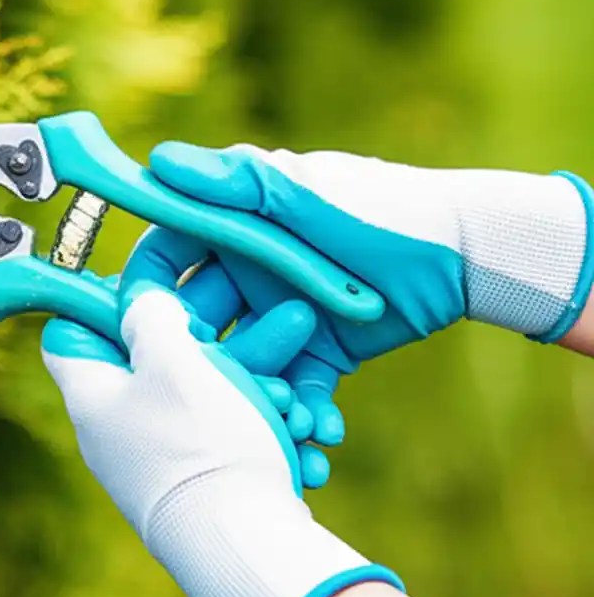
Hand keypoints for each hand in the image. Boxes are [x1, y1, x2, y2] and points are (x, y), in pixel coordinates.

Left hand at [41, 278, 403, 596]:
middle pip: (159, 363)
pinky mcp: (196, 487)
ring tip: (293, 401)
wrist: (244, 542)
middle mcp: (116, 428)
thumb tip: (141, 300)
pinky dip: (263, 430)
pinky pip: (226, 441)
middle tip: (271, 333)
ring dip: (257, 391)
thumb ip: (151, 316)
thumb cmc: (201, 446)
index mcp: (92, 394)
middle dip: (222, 346)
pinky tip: (302, 434)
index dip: (103, 303)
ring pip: (206, 401)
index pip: (70, 332)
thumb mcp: (172, 358)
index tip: (153, 294)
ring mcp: (156, 460)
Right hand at [136, 142, 593, 443]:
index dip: (144, 293)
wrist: (463, 252)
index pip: (166, 259)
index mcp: (232, 228)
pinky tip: (320, 436)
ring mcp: (282, 316)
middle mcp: (248, 273)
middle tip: (213, 396)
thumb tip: (156, 161)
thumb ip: (230, 182)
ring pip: (246, 367)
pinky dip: (305, 414)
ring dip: (257, 400)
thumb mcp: (302, 193)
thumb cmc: (380, 209)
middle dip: (203, 364)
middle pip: (198, 325)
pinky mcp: (319, 352)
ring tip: (283, 427)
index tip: (134, 330)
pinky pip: (296, 390)